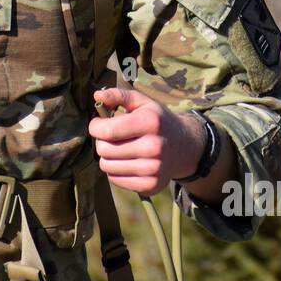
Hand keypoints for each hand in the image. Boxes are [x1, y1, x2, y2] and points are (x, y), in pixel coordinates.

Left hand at [89, 87, 204, 197]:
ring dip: (107, 157)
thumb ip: (118, 96)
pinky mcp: (151, 185)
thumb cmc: (156, 120)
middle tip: (111, 137)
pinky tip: (126, 161)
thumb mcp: (142, 102)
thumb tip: (97, 95)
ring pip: (107, 166)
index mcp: (150, 122)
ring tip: (119, 148)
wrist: (184, 145)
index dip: (95, 126)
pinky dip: (115, 170)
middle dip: (101, 141)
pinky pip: (115, 179)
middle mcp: (154, 147)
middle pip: (104, 150)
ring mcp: (153, 169)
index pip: (107, 131)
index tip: (99, 124)